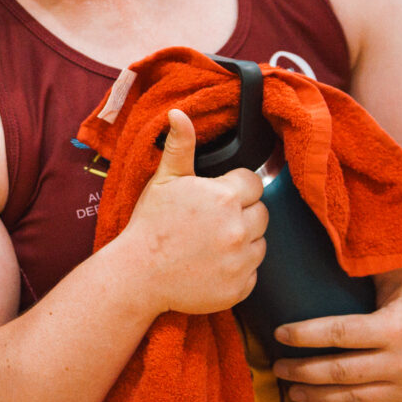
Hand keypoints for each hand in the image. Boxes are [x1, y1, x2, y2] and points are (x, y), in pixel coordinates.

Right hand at [119, 109, 267, 316]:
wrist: (139, 275)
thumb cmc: (150, 225)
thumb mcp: (164, 181)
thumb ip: (180, 146)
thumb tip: (179, 114)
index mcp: (224, 198)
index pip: (254, 183)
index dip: (236, 187)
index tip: (218, 197)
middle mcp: (238, 228)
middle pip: (262, 213)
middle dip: (242, 214)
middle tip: (211, 222)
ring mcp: (241, 260)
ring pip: (260, 243)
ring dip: (242, 242)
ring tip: (210, 244)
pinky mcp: (241, 288)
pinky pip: (252, 273)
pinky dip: (237, 269)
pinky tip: (211, 265)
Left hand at [270, 264, 401, 401]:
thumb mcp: (396, 271)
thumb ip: (364, 259)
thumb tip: (324, 231)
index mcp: (396, 327)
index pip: (341, 334)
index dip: (306, 335)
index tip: (279, 334)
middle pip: (342, 372)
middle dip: (303, 372)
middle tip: (277, 367)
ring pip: (354, 399)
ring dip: (317, 396)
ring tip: (290, 389)